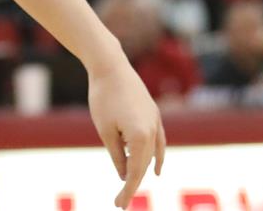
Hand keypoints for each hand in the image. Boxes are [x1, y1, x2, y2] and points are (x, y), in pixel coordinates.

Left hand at [87, 61, 165, 207]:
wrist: (110, 66)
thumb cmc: (103, 98)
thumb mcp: (106, 131)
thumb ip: (117, 156)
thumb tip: (125, 175)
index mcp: (140, 138)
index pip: (135, 173)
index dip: (128, 191)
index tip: (119, 205)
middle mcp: (153, 131)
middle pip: (144, 165)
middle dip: (132, 184)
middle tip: (120, 202)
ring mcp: (156, 121)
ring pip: (152, 154)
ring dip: (142, 170)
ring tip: (129, 186)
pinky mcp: (154, 113)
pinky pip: (159, 141)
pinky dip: (157, 156)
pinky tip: (157, 169)